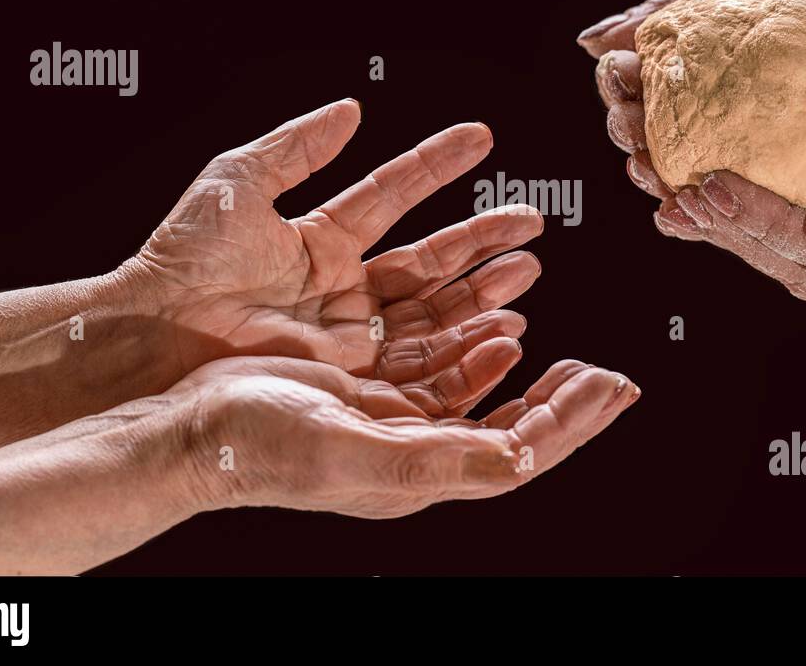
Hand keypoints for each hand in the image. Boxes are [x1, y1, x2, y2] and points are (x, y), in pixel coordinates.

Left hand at [130, 99, 542, 380]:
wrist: (152, 335)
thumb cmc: (182, 258)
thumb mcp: (240, 181)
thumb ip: (299, 145)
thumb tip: (352, 109)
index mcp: (319, 237)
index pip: (392, 193)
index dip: (437, 164)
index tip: (482, 137)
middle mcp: (342, 285)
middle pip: (427, 257)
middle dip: (481, 237)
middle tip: (532, 221)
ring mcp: (348, 332)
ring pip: (431, 307)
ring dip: (481, 288)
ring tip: (528, 270)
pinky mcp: (350, 374)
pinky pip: (416, 358)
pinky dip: (460, 341)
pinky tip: (501, 327)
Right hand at [172, 355, 640, 517]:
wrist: (193, 426)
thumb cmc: (261, 446)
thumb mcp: (355, 452)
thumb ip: (442, 460)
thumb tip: (524, 460)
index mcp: (423, 474)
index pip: (521, 450)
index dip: (572, 420)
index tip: (612, 381)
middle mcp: (418, 452)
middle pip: (515, 428)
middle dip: (567, 403)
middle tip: (611, 374)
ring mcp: (397, 422)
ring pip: (484, 395)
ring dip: (527, 370)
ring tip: (566, 349)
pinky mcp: (373, 393)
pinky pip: (444, 372)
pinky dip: (478, 352)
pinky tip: (498, 332)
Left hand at [634, 8, 805, 298]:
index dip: (755, 222)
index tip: (704, 185)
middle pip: (776, 253)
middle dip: (712, 223)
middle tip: (657, 185)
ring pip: (761, 234)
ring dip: (700, 206)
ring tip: (646, 170)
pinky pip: (766, 198)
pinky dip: (718, 182)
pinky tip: (675, 160)